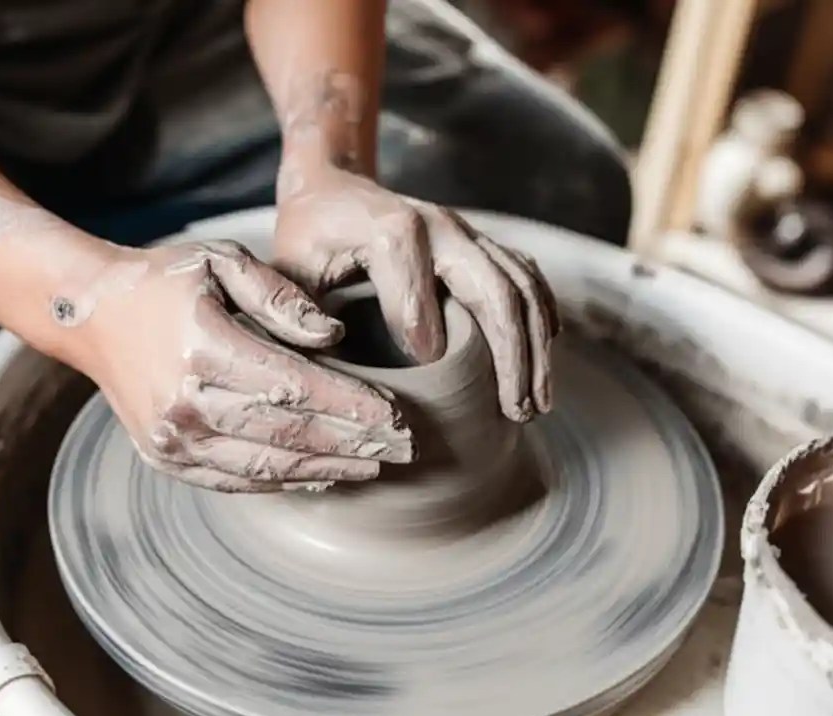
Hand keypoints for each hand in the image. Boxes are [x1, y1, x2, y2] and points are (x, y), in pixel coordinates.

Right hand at [70, 240, 413, 491]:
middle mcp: (186, 403)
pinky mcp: (167, 458)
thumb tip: (334, 337)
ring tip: (375, 466)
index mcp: (204, 348)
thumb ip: (280, 295)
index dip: (351, 406)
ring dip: (327, 468)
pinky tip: (323, 474)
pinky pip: (236, 478)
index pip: (296, 387)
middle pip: (289, 433)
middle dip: (353, 443)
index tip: (397, 414)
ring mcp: (173, 439)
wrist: (92, 315)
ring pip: (267, 464)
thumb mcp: (222, 260)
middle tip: (405, 448)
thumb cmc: (165, 280)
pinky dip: (284, 480)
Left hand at [273, 162, 559, 421]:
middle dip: (511, 354)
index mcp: (388, 228)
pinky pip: (526, 277)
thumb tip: (331, 344)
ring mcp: (467, 234)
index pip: (414, 282)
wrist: (335, 186)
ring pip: (520, 286)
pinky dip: (541, 318)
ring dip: (535, 347)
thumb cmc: (308, 235)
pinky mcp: (480, 245)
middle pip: (492, 286)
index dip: (421, 326)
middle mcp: (439, 225)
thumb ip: (298, 305)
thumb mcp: (289, 265)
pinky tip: (543, 361)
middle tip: (518, 412)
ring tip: (537, 402)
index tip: (432, 377)